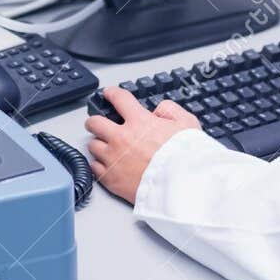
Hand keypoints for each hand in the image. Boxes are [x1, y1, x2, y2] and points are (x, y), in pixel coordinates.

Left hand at [85, 87, 200, 203]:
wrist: (181, 186)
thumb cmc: (185, 158)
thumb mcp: (187, 124)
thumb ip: (170, 110)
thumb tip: (159, 110)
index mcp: (139, 122)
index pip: (119, 99)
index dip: (112, 93)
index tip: (109, 94)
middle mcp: (121, 138)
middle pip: (94, 122)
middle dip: (95, 120)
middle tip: (98, 122)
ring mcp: (113, 159)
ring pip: (92, 145)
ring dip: (98, 144)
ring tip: (105, 147)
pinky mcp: (110, 179)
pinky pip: (94, 167)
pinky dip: (99, 164)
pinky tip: (106, 164)